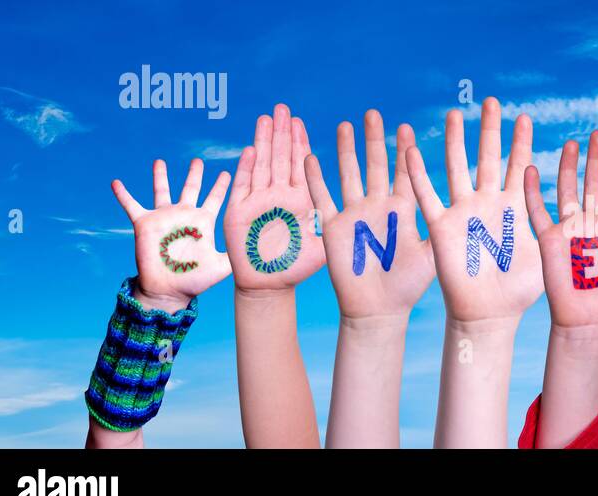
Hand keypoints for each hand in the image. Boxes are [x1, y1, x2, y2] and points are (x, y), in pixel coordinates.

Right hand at [111, 158, 232, 310]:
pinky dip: (123, 194)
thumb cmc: (196, 280)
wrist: (169, 291)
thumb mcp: (223, 265)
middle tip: (198, 160)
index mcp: (203, 222)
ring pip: (162, 191)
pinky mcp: (145, 224)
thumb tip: (257, 244)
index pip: (215, 198)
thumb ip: (238, 252)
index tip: (228, 171)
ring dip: (160, 176)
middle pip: (190, 188)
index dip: (221, 185)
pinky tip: (115, 182)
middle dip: (194, 174)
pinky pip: (131, 205)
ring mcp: (164, 218)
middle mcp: (184, 216)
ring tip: (159, 161)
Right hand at [222, 104, 325, 293]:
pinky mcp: (240, 212)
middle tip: (282, 108)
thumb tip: (358, 204)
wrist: (270, 285)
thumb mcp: (324, 240)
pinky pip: (243, 186)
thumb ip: (334, 219)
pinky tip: (250, 150)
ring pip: (262, 165)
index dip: (299, 142)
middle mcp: (279, 195)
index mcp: (300, 198)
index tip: (299, 120)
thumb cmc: (299, 266)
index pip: (299, 163)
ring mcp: (258, 201)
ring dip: (264, 142)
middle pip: (280, 157)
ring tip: (266, 119)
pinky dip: (246, 168)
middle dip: (281, 133)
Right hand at [305, 110, 435, 318]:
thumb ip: (444, 231)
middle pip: (375, 165)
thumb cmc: (408, 286)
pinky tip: (310, 157)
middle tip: (373, 113)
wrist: (378, 309)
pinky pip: (322, 199)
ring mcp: (355, 215)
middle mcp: (378, 206)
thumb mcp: (432, 255)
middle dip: (374, 139)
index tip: (406, 126)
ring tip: (345, 125)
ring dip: (346, 150)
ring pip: (349, 174)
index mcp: (403, 209)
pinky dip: (315, 180)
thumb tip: (470, 210)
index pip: (404, 172)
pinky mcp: (334, 228)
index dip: (403, 150)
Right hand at [405, 98, 542, 322]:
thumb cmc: (521, 289)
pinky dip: (417, 175)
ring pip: (456, 168)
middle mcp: (487, 203)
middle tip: (491, 101)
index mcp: (513, 206)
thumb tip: (594, 212)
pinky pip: (426, 197)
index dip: (520, 141)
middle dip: (489, 130)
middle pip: (487, 158)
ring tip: (454, 114)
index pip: (518, 165)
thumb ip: (563, 226)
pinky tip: (409, 151)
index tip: (524, 115)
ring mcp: (462, 212)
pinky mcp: (441, 228)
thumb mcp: (549, 252)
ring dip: (453, 141)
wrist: (489, 313)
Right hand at [524, 131, 597, 330]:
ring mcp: (571, 230)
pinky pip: (538, 212)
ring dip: (570, 166)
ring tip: (574, 142)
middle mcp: (593, 225)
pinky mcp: (550, 240)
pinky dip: (532, 191)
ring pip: (568, 190)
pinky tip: (531, 168)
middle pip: (595, 184)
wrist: (591, 322)